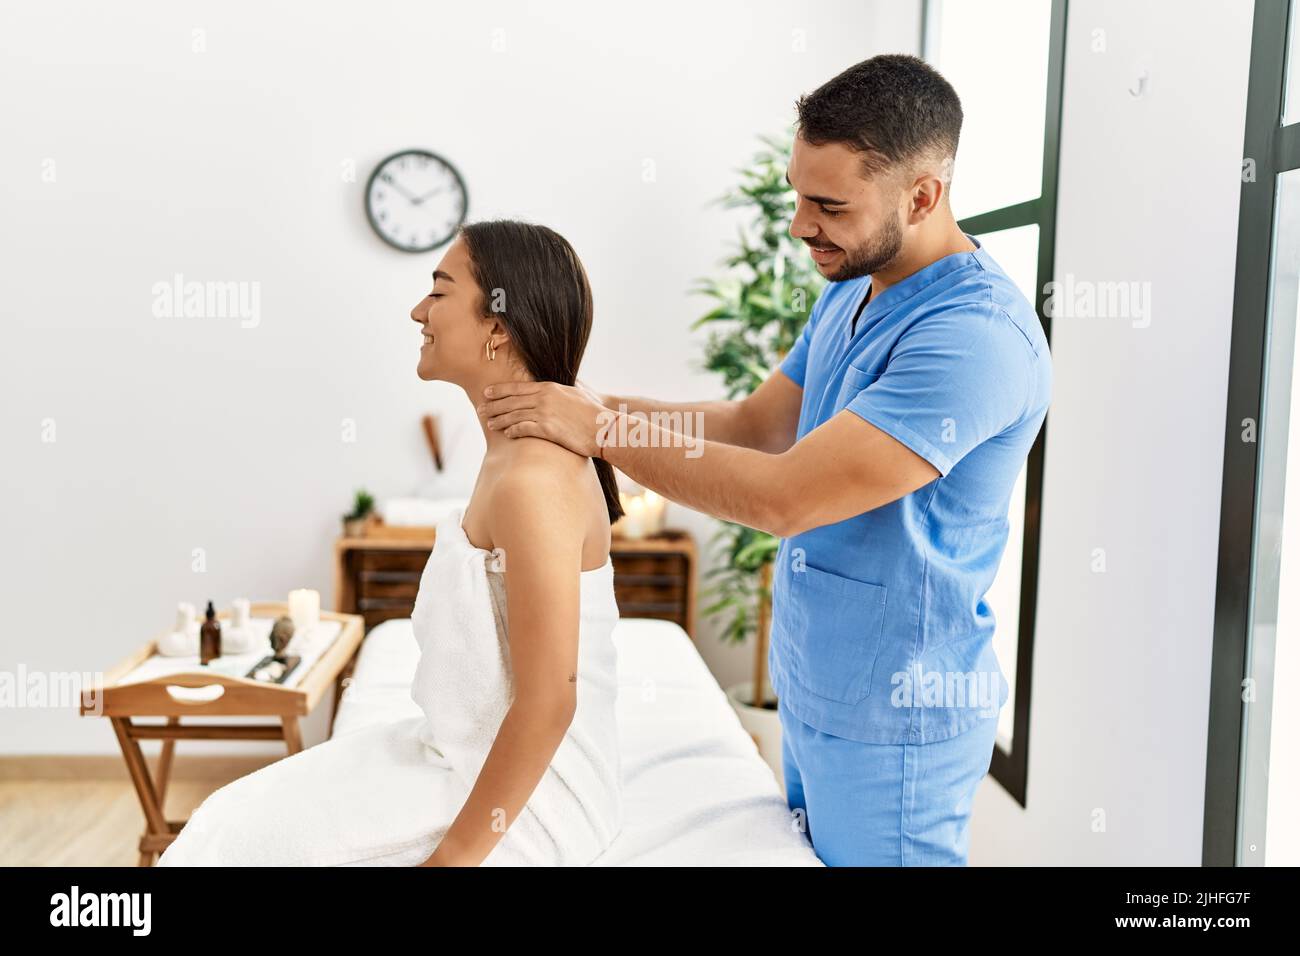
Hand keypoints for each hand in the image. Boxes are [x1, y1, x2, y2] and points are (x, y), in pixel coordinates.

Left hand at [479, 381, 610, 457]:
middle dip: (493, 405)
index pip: (518, 387)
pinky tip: (506, 434)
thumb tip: (551, 390)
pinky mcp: (548, 429)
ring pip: (514, 415)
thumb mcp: (575, 393)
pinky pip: (523, 429)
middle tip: (480, 409)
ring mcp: (545, 413)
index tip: (487, 392)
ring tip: (489, 424)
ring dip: (499, 420)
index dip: (500, 390)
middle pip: (511, 401)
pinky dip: (512, 431)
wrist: (604, 427)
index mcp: (549, 387)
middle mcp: (544, 398)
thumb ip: (559, 391)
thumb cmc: (593, 412)